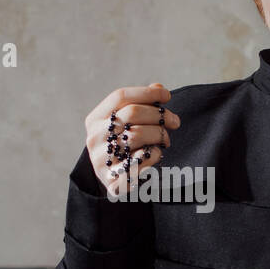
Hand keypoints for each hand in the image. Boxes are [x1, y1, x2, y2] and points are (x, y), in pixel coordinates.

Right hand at [83, 83, 180, 197]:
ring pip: (137, 135)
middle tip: (175, 121)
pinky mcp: (113, 179)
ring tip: (166, 139)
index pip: (120, 96)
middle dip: (159, 114)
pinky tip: (156, 153)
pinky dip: (154, 154)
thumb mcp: (125, 125)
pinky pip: (141, 159)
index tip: (167, 95)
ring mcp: (101, 159)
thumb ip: (140, 105)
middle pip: (131, 113)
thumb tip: (158, 87)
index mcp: (95, 120)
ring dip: (159, 134)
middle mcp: (94, 137)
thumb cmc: (123, 146)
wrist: (113, 181)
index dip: (146, 93)